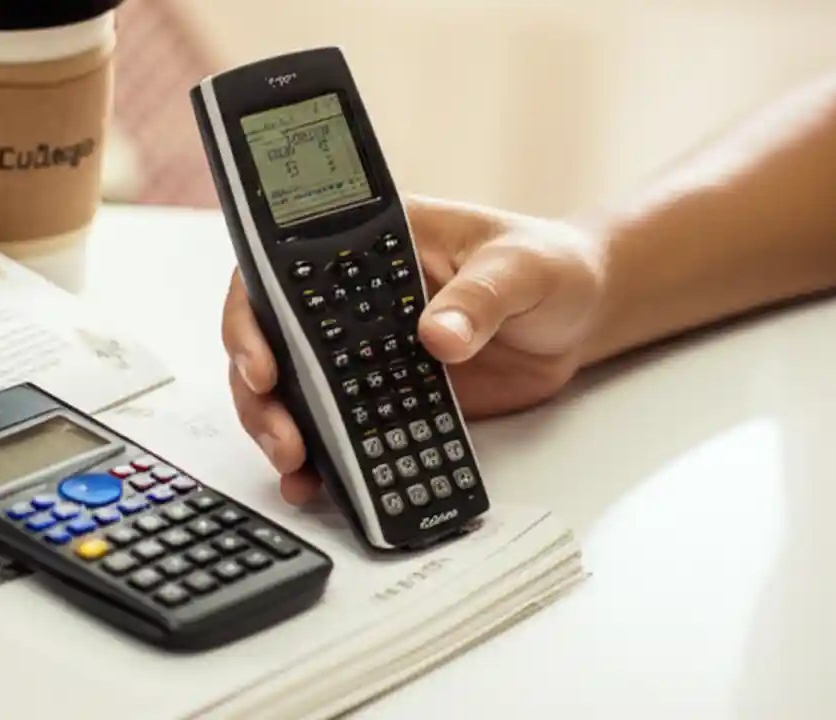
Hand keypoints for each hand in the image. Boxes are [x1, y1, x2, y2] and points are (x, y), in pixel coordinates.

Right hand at [222, 196, 606, 503]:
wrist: (580, 316)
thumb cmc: (548, 266)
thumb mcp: (520, 268)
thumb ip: (480, 297)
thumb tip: (439, 336)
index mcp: (367, 246)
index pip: (282, 271)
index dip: (255, 316)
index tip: (264, 364)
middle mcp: (351, 300)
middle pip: (273, 340)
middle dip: (261, 392)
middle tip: (284, 437)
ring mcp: (364, 351)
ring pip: (295, 389)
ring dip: (283, 428)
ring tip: (296, 468)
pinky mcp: (389, 397)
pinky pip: (342, 427)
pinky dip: (325, 458)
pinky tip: (318, 485)